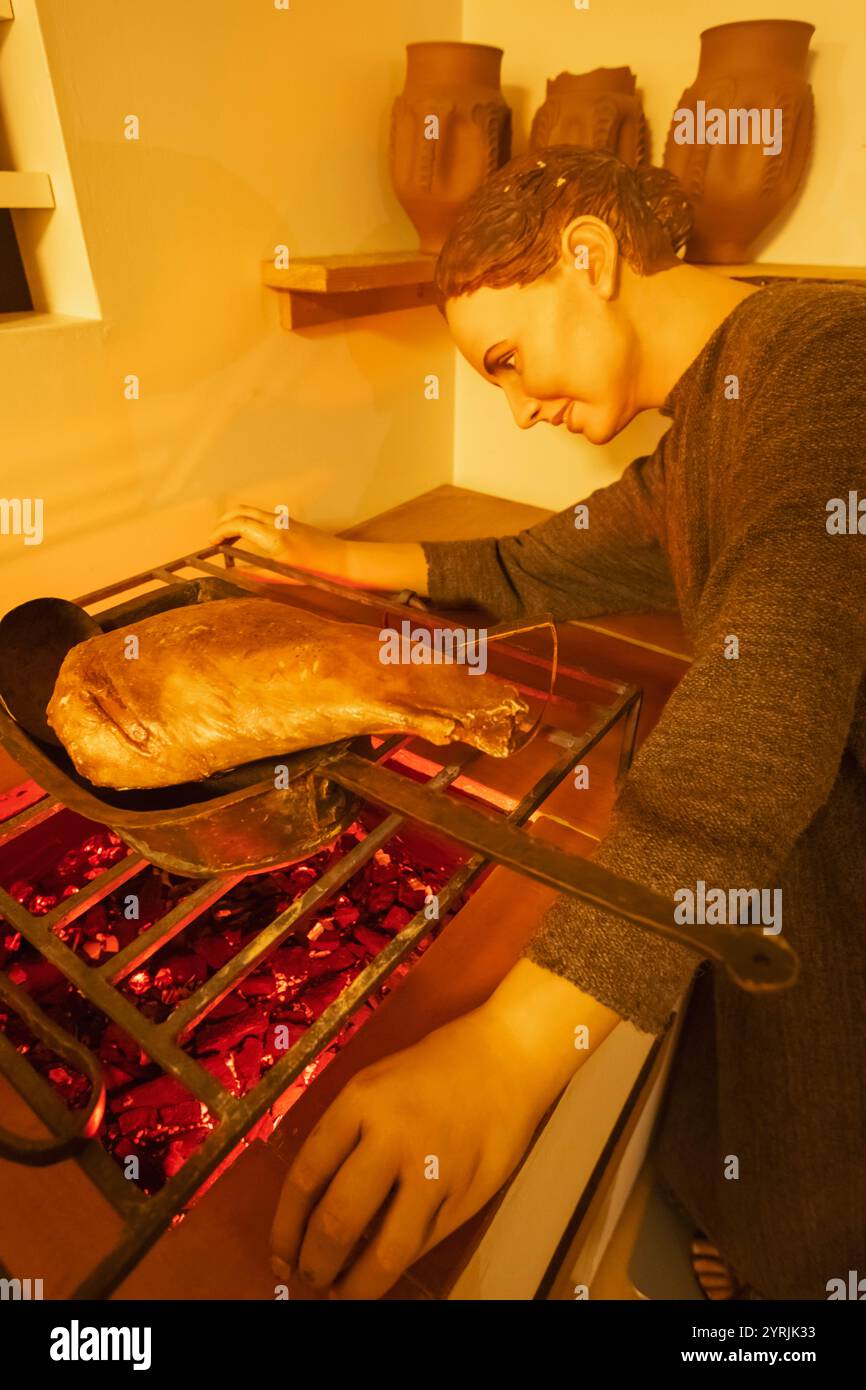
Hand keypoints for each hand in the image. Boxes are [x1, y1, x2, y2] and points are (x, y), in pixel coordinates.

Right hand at [208, 505, 342, 573]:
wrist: (341, 559)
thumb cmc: (314, 570)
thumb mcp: (282, 575)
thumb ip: (256, 573)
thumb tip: (234, 574)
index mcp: (272, 536)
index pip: (239, 524)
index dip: (221, 531)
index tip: (211, 541)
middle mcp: (276, 523)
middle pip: (241, 511)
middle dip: (224, 521)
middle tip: (214, 537)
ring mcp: (283, 520)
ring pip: (251, 511)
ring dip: (235, 519)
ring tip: (226, 537)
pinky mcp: (289, 521)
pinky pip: (261, 515)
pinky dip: (247, 520)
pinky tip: (246, 535)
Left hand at [271, 1009, 546, 1299]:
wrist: (507, 1055)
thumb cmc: (434, 1067)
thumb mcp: (375, 1083)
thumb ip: (345, 1136)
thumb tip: (312, 1205)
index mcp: (360, 1102)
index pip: (306, 1178)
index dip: (286, 1227)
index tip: (279, 1252)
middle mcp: (392, 1137)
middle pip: (337, 1220)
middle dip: (315, 1263)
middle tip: (307, 1276)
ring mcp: (434, 1170)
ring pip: (384, 1251)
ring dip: (355, 1284)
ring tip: (342, 1292)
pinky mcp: (466, 1195)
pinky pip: (422, 1243)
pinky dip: (396, 1264)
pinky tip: (382, 1268)